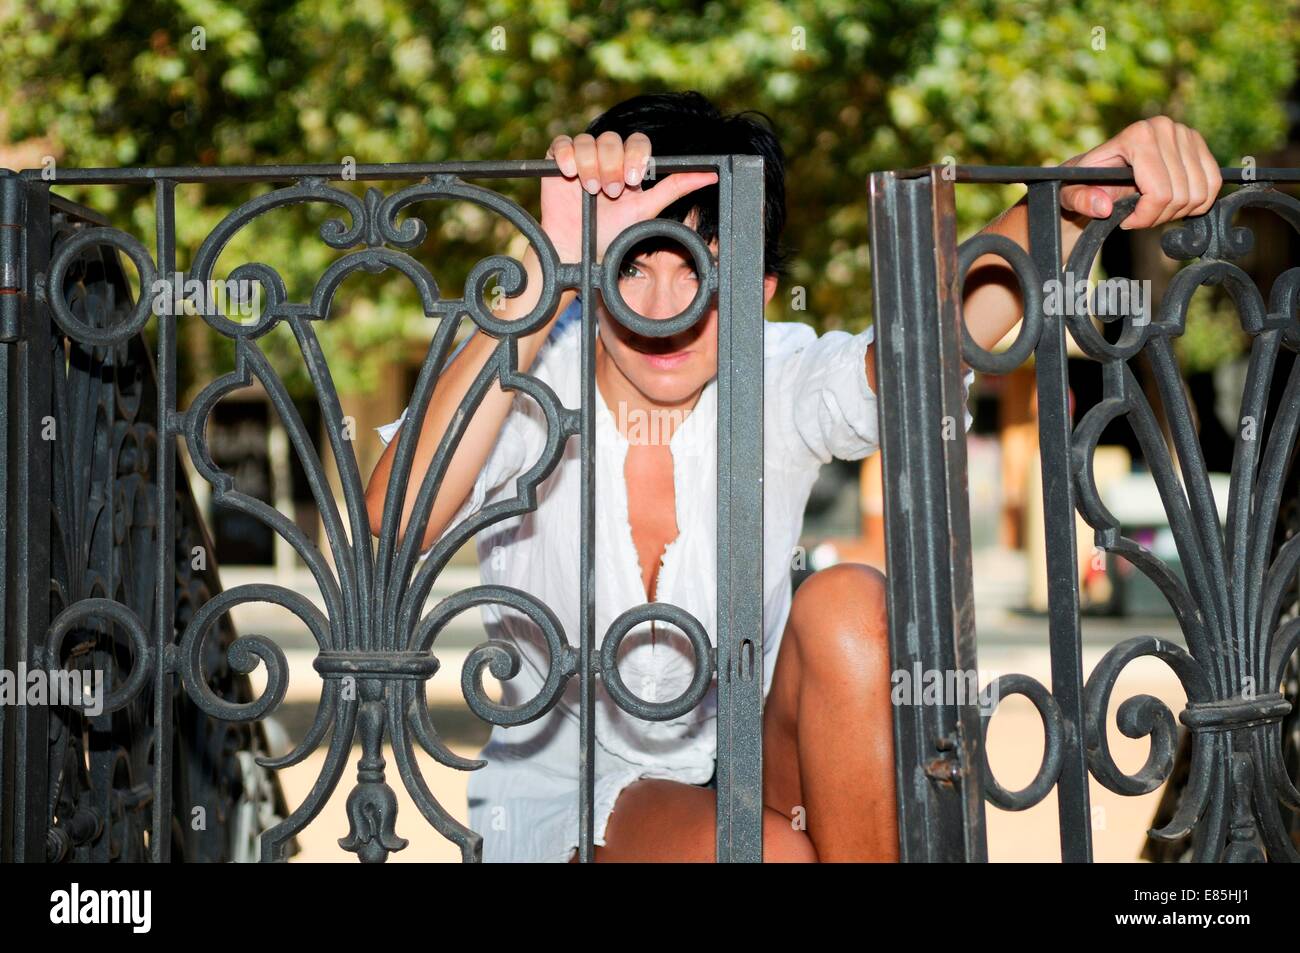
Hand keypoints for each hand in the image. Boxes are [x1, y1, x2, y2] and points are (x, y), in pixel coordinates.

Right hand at [542, 132, 718, 261]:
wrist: (580, 249)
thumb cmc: (613, 231)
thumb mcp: (647, 209)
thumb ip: (676, 188)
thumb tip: (712, 175)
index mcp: (628, 163)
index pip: (637, 142)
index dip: (636, 156)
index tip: (634, 180)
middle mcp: (605, 156)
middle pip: (611, 139)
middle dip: (613, 166)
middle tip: (612, 191)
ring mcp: (581, 156)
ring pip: (587, 141)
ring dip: (591, 165)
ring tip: (591, 191)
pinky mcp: (557, 161)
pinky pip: (562, 144)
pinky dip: (567, 156)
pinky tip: (570, 175)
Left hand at [1058, 116, 1222, 229]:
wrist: (1097, 174)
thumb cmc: (1083, 183)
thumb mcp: (1070, 194)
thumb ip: (1080, 200)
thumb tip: (1103, 207)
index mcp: (1138, 135)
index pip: (1158, 192)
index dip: (1145, 217)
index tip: (1126, 222)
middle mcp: (1166, 128)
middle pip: (1180, 195)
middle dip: (1158, 216)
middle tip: (1137, 217)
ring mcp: (1187, 135)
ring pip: (1198, 193)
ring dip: (1176, 212)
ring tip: (1150, 209)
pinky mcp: (1200, 146)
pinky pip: (1212, 185)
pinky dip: (1195, 203)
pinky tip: (1171, 203)